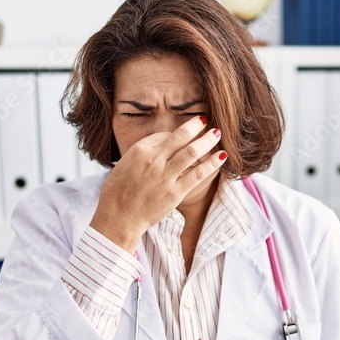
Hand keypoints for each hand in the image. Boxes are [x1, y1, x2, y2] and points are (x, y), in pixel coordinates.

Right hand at [90, 116, 225, 249]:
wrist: (117, 218)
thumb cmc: (118, 192)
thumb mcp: (126, 164)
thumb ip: (144, 153)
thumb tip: (163, 144)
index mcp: (140, 150)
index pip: (165, 135)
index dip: (179, 134)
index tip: (187, 133)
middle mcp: (154, 160)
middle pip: (181, 137)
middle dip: (197, 126)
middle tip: (207, 122)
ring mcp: (165, 176)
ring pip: (192, 152)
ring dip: (207, 141)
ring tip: (217, 134)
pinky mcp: (175, 193)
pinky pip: (198, 174)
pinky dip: (212, 164)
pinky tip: (222, 156)